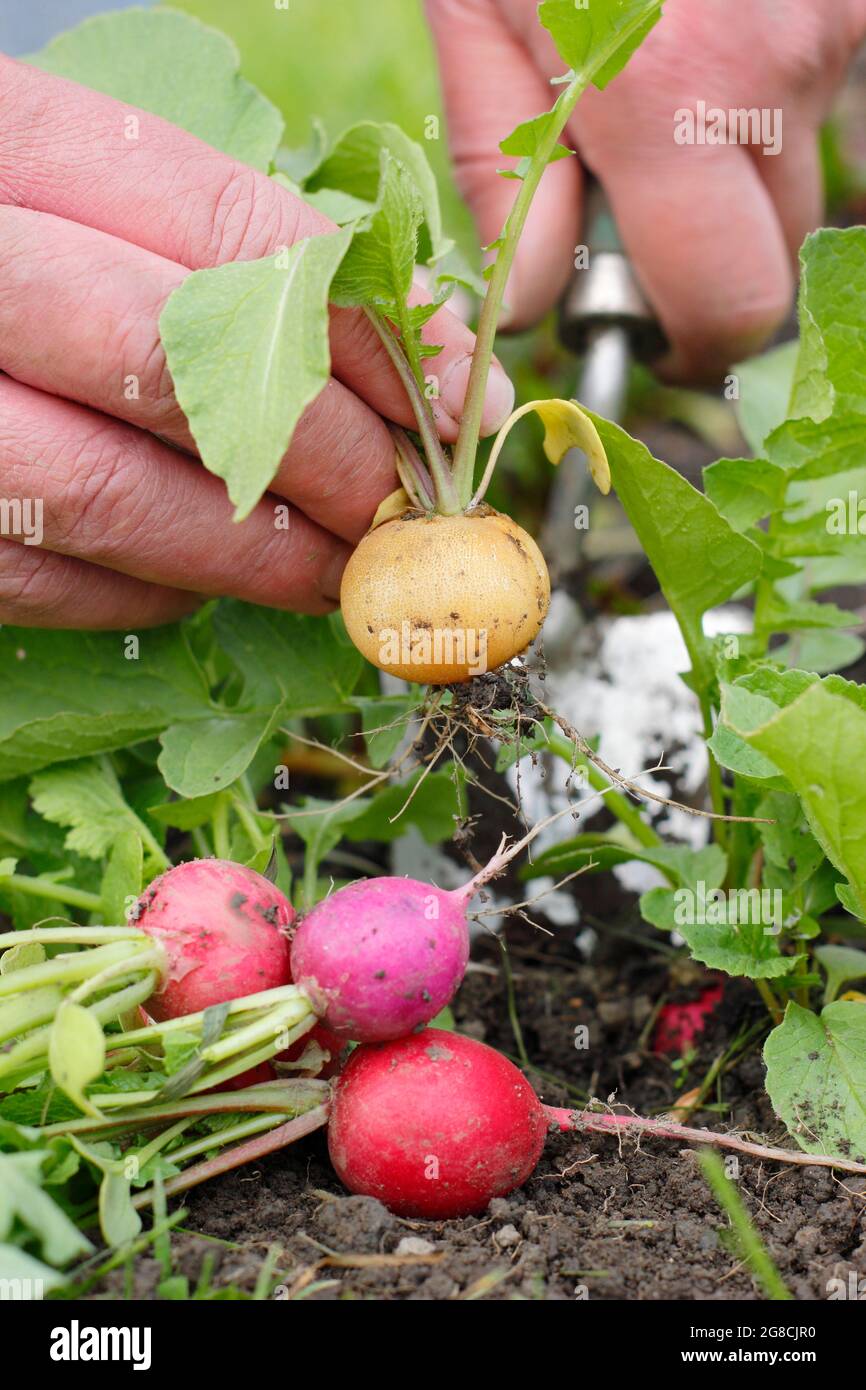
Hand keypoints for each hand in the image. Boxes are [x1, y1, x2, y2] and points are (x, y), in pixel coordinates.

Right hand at [0, 56, 514, 626]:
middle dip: (327, 456)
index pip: (234, 236)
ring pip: (113, 496)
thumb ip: (237, 257)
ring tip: (340, 569)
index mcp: (5, 146)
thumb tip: (436, 361)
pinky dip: (151, 591)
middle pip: (184, 371)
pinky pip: (45, 576)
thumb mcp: (85, 193)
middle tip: (403, 507)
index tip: (454, 395)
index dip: (367, 332)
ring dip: (257, 552)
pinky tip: (208, 581)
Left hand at [425, 0, 865, 378]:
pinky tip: (714, 51)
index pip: (728, 304)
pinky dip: (774, 104)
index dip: (687, 342)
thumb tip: (535, 306)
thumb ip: (506, 173)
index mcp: (672, 96)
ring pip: (814, 174)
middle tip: (649, 234)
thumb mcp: (477, 14)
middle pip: (785, 256)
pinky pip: (829, 94)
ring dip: (747, 180)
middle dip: (717, 273)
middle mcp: (781, 65)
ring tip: (672, 107)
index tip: (642, 334)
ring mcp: (837, 21)